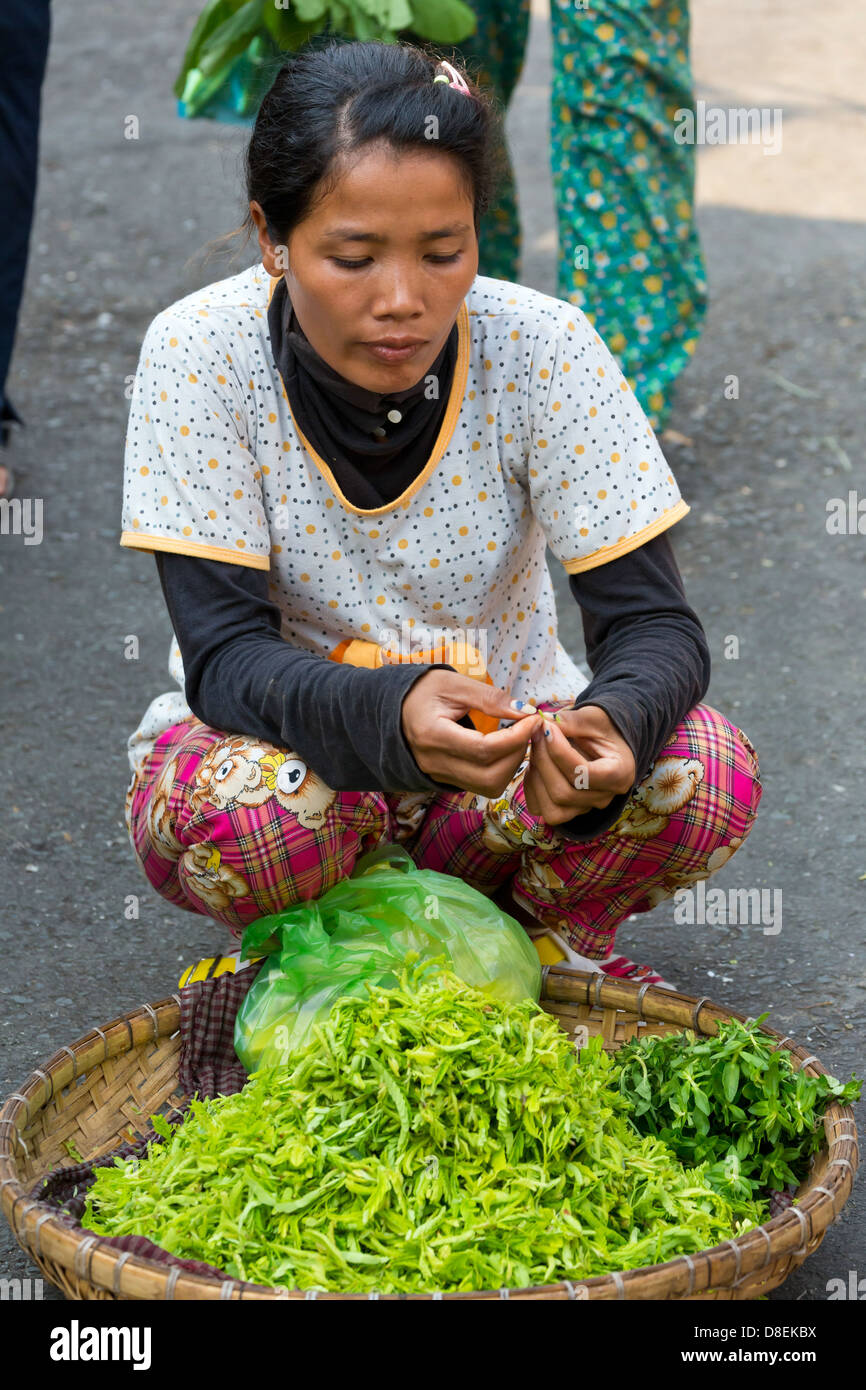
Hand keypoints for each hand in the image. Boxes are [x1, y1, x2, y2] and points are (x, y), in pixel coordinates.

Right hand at [401, 669, 541, 796]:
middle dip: (518, 754)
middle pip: (489, 776)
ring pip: (488, 786)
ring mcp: (439, 775)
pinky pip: (481, 785)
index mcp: (432, 735)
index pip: (484, 749)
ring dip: (511, 765)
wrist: (393, 708)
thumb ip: (489, 697)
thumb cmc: (421, 691)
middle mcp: (434, 762)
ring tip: (516, 737)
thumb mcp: (453, 684)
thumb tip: (525, 712)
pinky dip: (500, 769)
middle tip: (527, 729)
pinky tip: (504, 747)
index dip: (516, 737)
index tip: (533, 719)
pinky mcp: (446, 780)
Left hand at [522, 704, 635, 825]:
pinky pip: (540, 808)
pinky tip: (535, 764)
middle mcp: (604, 797)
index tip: (546, 727)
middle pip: (564, 793)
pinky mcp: (566, 811)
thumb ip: (571, 720)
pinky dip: (531, 786)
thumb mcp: (593, 717)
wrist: (604, 741)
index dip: (559, 751)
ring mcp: (585, 808)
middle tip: (535, 733)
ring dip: (536, 776)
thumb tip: (543, 721)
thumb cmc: (602, 728)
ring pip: (551, 807)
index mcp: (620, 774)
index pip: (583, 773)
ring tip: (536, 748)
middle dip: (543, 761)